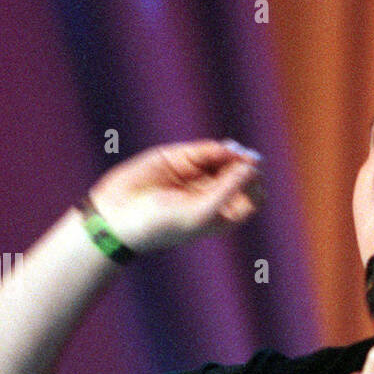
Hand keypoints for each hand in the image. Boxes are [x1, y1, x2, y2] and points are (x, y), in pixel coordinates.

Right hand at [86, 138, 263, 254]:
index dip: (255, 184)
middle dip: (245, 165)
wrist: (117, 216)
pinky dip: (213, 149)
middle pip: (240, 175)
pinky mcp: (177, 160)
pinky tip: (219, 149)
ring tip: (231, 151)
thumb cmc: (161, 224)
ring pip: (223, 159)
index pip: (252, 197)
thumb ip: (228, 188)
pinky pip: (203, 151)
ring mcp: (194, 176)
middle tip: (248, 157)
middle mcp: (211, 195)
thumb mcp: (201, 211)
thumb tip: (252, 165)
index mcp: (221, 215)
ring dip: (232, 154)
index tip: (253, 177)